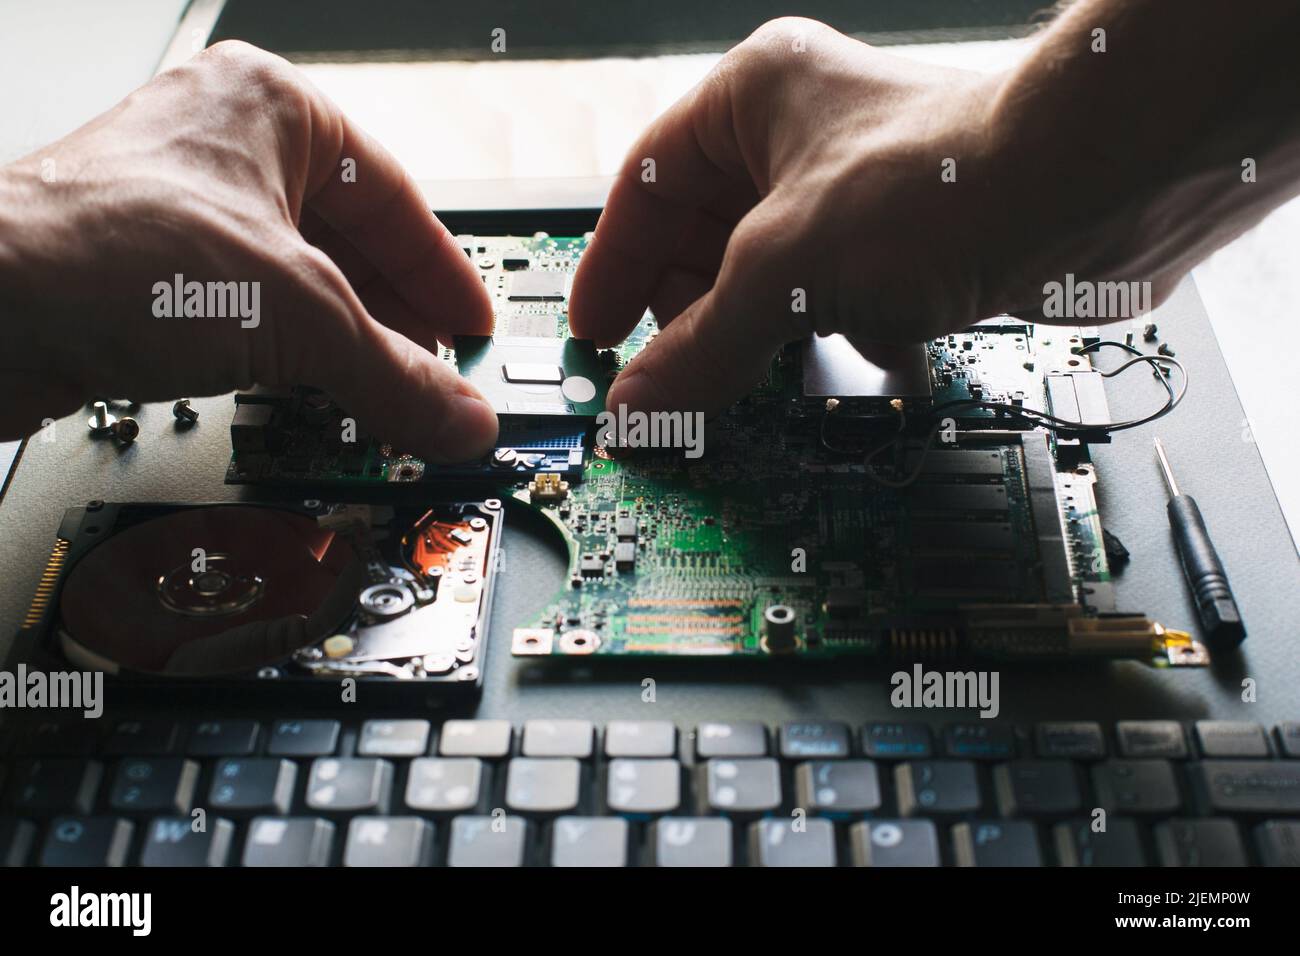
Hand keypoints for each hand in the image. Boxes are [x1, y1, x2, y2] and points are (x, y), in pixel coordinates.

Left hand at [0, 40, 496, 460]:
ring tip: (390, 396)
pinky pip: (251, 316)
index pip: (395, 198)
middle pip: (350, 246)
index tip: (474, 327)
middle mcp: (227, 151)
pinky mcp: (149, 277)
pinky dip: (293, 359)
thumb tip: (460, 415)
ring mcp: (184, 212)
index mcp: (272, 108)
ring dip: (348, 348)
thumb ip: (397, 373)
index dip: (444, 273)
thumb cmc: (102, 253)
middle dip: (399, 322)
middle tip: (441, 375)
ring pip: (300, 285)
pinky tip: (317, 394)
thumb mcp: (298, 313)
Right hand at [568, 16, 1195, 415]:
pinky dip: (836, 340)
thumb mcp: (785, 272)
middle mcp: (798, 140)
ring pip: (770, 282)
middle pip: (702, 244)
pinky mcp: (907, 243)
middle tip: (667, 382)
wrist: (1099, 191)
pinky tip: (856, 357)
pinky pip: (836, 303)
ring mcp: (853, 194)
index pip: (644, 188)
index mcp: (749, 101)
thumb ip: (699, 346)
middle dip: (690, 316)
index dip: (613, 268)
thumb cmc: (947, 179)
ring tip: (751, 382)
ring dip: (766, 338)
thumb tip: (637, 405)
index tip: (595, 337)